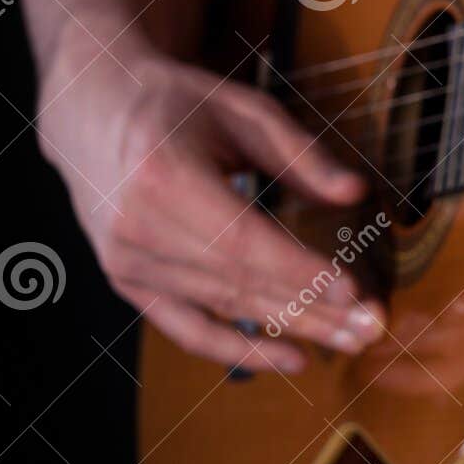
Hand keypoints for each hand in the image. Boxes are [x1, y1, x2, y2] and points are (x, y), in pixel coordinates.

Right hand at [37, 50, 386, 372]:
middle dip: (313, 309)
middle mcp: (137, 227)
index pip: (243, 240)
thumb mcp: (243, 109)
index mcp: (164, 176)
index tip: (354, 290)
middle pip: (239, 282)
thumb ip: (301, 153)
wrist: (93, 111)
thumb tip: (356, 192)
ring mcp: (128, 261)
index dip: (299, 270)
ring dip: (293, 329)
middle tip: (371, 326)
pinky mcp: (128, 281)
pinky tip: (291, 358)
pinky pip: (188, 329)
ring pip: (224, 307)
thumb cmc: (178, 105)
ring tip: (351, 338)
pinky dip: (240, 351)